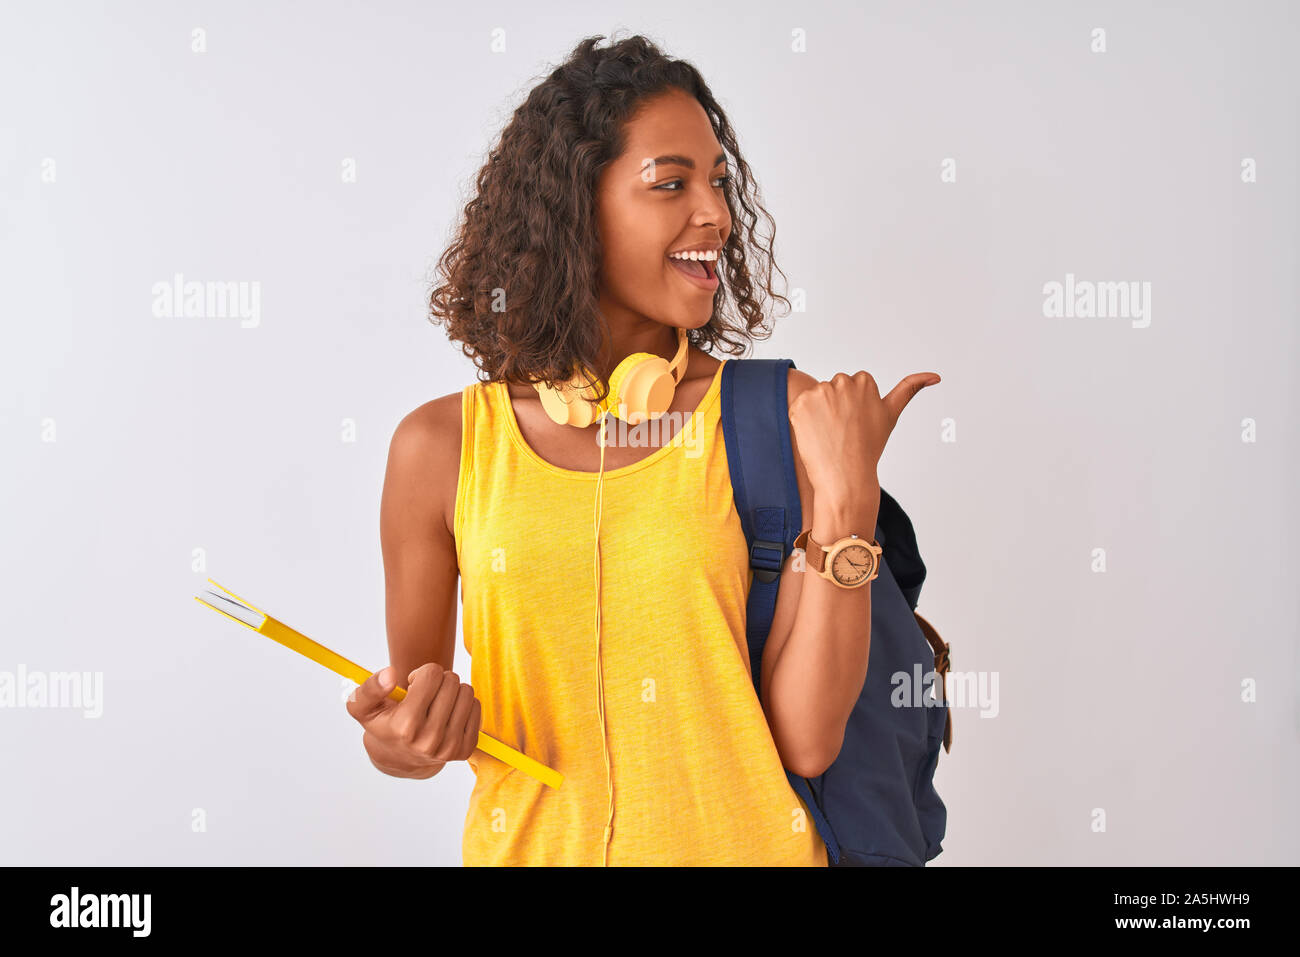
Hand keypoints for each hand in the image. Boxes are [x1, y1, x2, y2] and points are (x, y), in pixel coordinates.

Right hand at [345, 662, 481, 777]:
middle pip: (451, 681)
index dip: (422, 673)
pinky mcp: (466, 749)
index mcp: (405, 727)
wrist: (400, 758)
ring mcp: (450, 747)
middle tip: (427, 692)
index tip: (414, 684)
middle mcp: (429, 740)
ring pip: (466, 692)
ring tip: (437, 701)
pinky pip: (476, 707)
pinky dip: (464, 704)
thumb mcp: (362, 708)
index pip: (431, 675)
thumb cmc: (383, 725)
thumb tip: (390, 674)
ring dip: (453, 690)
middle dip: (439, 680)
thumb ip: (369, 688)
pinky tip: (448, 713)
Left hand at [788, 369, 940, 498]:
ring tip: (829, 436)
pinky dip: (803, 421)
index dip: (852, 407)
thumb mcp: (891, 414)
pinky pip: (798, 408)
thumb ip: (910, 389)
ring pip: (815, 399)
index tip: (857, 424)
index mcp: (863, 380)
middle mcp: (842, 382)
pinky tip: (815, 436)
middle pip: (832, 389)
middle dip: (835, 407)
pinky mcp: (800, 405)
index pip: (851, 385)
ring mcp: (819, 393)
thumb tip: (935, 376)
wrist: (846, 476)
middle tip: (842, 432)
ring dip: (818, 414)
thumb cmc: (869, 448)